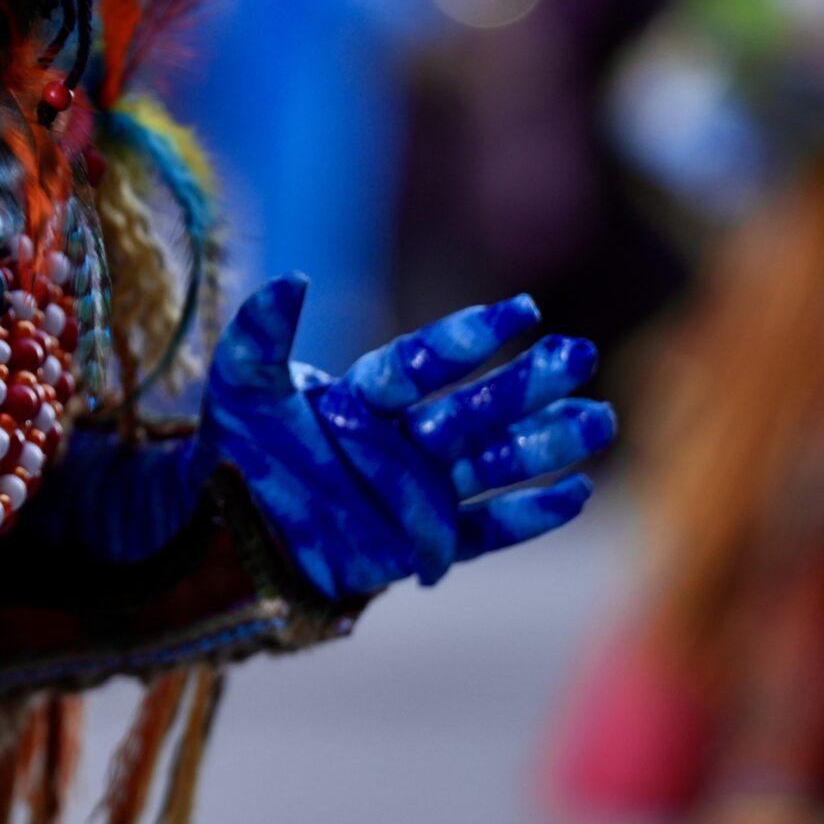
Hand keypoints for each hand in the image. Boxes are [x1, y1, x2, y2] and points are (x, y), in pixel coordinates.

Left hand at [199, 274, 613, 599]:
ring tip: (597, 419)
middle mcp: (401, 439)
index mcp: (364, 397)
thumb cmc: (234, 452)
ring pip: (491, 464)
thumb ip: (260, 334)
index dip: (469, 338)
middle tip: (580, 354)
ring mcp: (417, 492)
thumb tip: (293, 278)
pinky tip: (576, 494)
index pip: (423, 363)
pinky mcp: (423, 546)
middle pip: (472, 409)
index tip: (521, 311)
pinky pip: (483, 531)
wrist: (226, 535)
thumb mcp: (237, 389)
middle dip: (525, 384)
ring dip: (544, 444)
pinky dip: (527, 515)